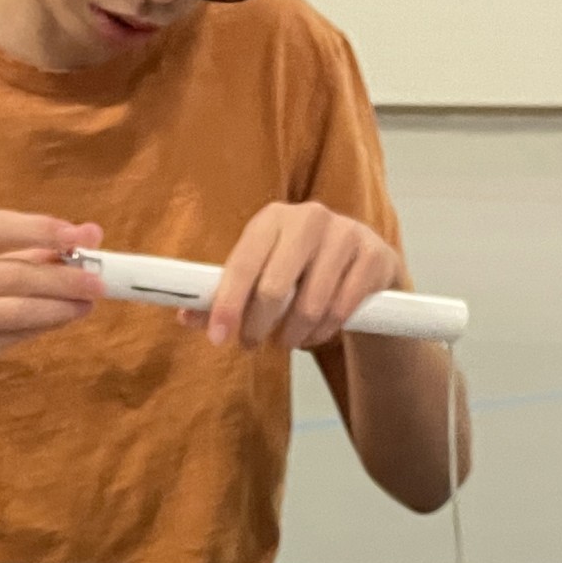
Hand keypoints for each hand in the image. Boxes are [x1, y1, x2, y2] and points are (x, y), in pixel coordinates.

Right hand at [0, 211, 105, 391]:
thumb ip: (34, 249)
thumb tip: (90, 234)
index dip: (39, 229)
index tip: (79, 235)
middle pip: (12, 272)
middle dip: (61, 276)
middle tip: (97, 280)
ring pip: (15, 308)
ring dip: (59, 305)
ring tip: (89, 302)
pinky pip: (13, 334)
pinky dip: (46, 324)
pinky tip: (66, 316)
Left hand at [182, 202, 399, 349]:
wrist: (366, 265)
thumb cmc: (302, 271)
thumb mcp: (265, 275)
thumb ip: (228, 294)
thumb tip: (186, 317)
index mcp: (272, 218)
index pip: (242, 263)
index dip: (227, 303)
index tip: (217, 336)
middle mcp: (308, 217)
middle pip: (274, 286)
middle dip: (258, 325)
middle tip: (251, 345)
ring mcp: (346, 234)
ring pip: (310, 304)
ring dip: (293, 334)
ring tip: (288, 340)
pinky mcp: (375, 256)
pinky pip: (343, 309)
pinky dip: (325, 331)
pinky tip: (317, 333)